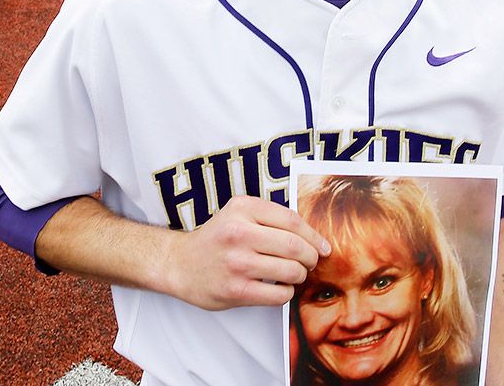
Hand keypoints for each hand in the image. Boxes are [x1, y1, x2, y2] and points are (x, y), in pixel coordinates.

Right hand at [162, 195, 330, 310]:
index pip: (292, 220)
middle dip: (311, 257)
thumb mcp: (238, 215)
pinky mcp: (236, 290)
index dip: (313, 235)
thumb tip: (314, 237)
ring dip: (300, 275)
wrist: (180, 264)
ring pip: (291, 271)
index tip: (323, 246)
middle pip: (295, 246)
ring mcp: (237, 263)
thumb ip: (270, 218)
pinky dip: (286, 293)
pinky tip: (278, 288)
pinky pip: (279, 295)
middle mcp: (238, 233)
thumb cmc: (217, 240)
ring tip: (293, 274)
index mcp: (242, 209)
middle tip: (311, 262)